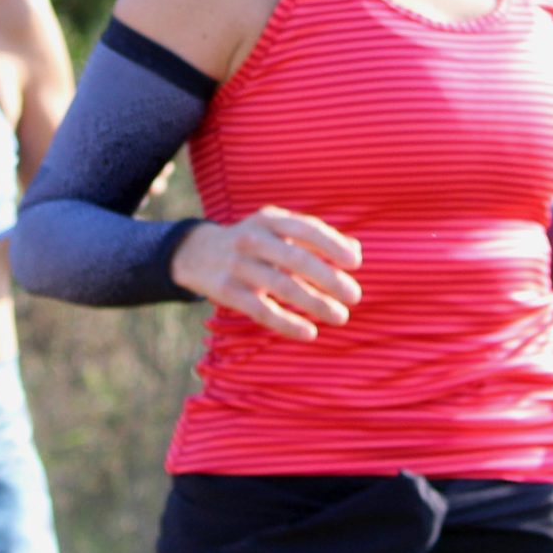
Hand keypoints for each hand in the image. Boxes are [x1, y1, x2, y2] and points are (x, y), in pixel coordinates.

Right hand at [170, 205, 362, 339]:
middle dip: (328, 278)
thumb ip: (315, 238)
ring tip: (340, 316)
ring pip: (281, 286)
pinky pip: (261, 311)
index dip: (331, 244)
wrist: (197, 253)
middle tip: (354, 295)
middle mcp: (253, 238)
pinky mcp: (226, 291)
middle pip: (295, 258)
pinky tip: (310, 333)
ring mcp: (237, 265)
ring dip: (314, 303)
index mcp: (270, 219)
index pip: (305, 229)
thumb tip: (355, 251)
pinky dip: (287, 323)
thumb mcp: (279, 230)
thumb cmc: (255, 242)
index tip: (355, 263)